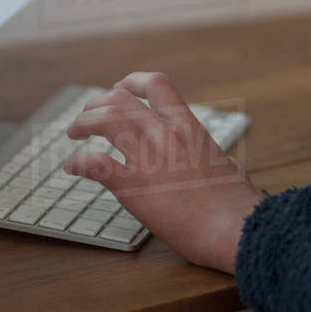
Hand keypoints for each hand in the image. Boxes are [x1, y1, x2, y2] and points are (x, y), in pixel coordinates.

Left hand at [63, 71, 263, 273]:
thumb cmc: (237, 204)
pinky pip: (96, 164)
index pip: (155, 85)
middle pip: (120, 98)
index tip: (118, 89)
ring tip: (74, 132)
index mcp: (189, 127)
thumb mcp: (225, 163)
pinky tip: (73, 167)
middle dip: (97, 103)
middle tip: (87, 115)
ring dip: (83, 122)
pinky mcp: (134, 188)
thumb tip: (214, 159)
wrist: (236, 230)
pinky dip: (79, 162)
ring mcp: (149, 159)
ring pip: (105, 120)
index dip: (130, 82)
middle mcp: (166, 135)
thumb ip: (209, 155)